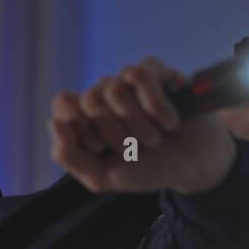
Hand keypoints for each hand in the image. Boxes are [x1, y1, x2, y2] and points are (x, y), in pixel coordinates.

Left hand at [48, 57, 237, 194]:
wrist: (195, 166)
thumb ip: (69, 156)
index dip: (83, 130)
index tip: (101, 150)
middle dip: (116, 134)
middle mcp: (102, 96)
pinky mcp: (153, 71)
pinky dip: (157, 108)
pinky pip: (140, 76)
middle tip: (135, 148)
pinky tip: (169, 122)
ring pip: (114, 89)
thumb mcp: (102, 177)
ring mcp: (126, 82)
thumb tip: (53, 122)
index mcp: (85, 120)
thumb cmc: (148, 169)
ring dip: (139, 126)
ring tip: (155, 139)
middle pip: (90, 100)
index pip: (63, 106)